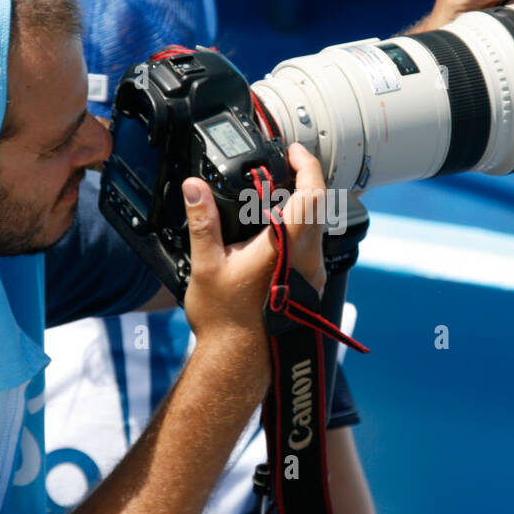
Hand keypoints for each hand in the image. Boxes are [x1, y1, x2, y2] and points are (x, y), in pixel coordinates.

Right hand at [181, 143, 327, 342]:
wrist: (238, 363)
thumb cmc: (226, 321)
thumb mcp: (207, 265)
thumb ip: (203, 221)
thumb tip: (195, 187)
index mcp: (286, 247)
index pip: (311, 194)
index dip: (306, 165)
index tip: (293, 151)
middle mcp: (307, 259)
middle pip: (319, 207)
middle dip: (302, 181)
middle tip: (278, 167)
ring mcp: (312, 274)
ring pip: (316, 227)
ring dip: (299, 207)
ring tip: (268, 199)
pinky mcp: (309, 286)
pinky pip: (310, 246)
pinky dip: (295, 230)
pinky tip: (269, 233)